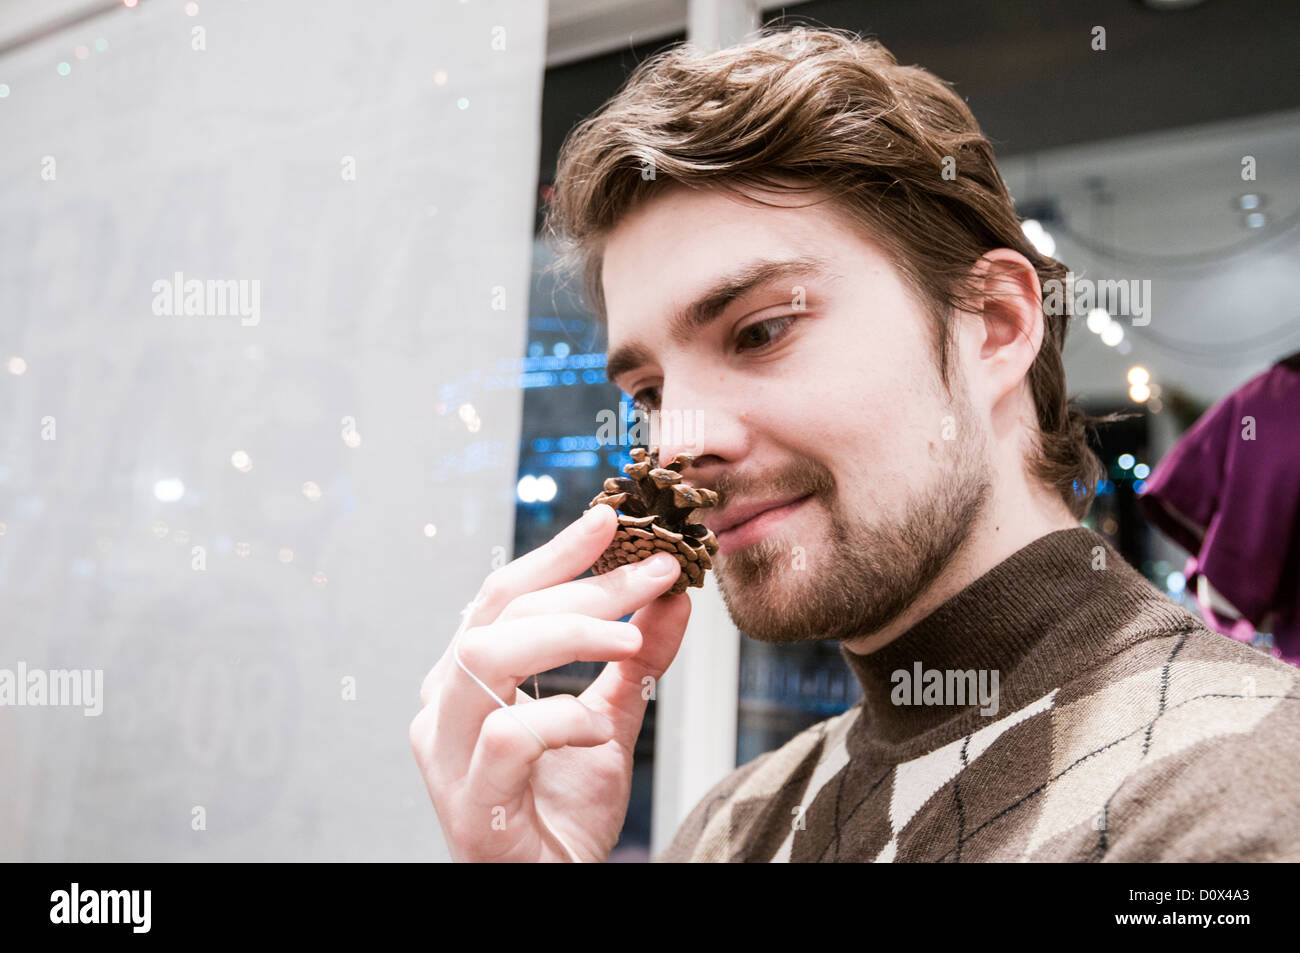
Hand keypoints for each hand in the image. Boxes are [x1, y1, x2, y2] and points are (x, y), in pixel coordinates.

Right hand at [409, 504, 691, 860]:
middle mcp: (444, 705)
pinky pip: (507, 735)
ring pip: (485, 656)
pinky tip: (597, 729)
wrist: (550, 890)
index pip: (504, 595)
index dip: (555, 554)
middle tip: (652, 573)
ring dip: (568, 635)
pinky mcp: (468, 801)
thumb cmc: (563, 813)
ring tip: (629, 638)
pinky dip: (561, 718)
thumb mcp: (611, 723)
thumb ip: (635, 663)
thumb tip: (672, 599)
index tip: (611, 519)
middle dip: (581, 585)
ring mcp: (447, 753)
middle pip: (499, 613)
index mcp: (468, 678)